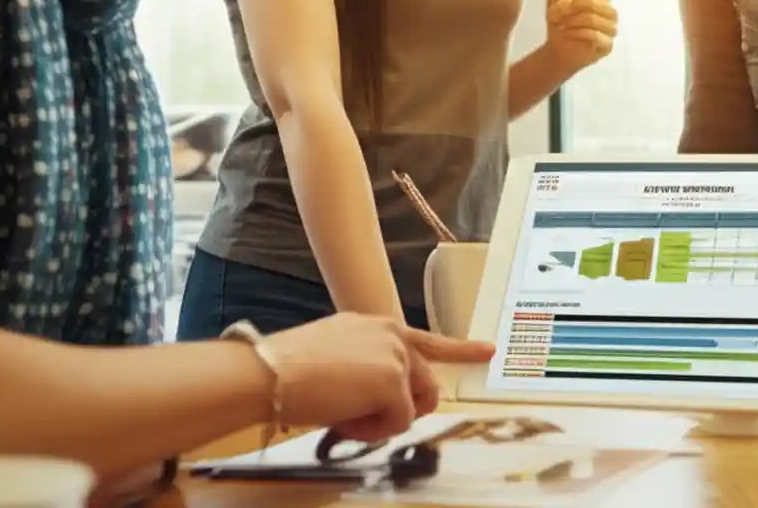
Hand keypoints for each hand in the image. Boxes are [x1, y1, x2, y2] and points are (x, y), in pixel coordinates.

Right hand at [259, 314, 493, 442]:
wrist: (268, 372)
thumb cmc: (286, 370)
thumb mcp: (334, 358)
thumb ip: (366, 369)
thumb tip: (380, 399)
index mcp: (375, 325)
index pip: (426, 339)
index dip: (462, 349)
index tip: (489, 351)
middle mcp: (391, 333)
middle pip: (426, 384)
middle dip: (403, 409)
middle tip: (363, 421)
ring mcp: (396, 355)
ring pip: (412, 405)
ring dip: (382, 421)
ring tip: (343, 416)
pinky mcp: (393, 381)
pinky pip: (399, 422)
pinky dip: (372, 431)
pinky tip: (343, 420)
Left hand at [545, 0, 618, 72]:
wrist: (558, 50)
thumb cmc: (562, 23)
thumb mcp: (556, 1)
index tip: (558, 1)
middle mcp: (610, 11)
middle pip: (591, 2)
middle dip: (570, 8)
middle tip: (558, 15)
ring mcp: (611, 29)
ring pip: (593, 18)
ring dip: (572, 21)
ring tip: (563, 25)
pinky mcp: (608, 45)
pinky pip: (595, 35)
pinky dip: (577, 33)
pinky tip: (567, 34)